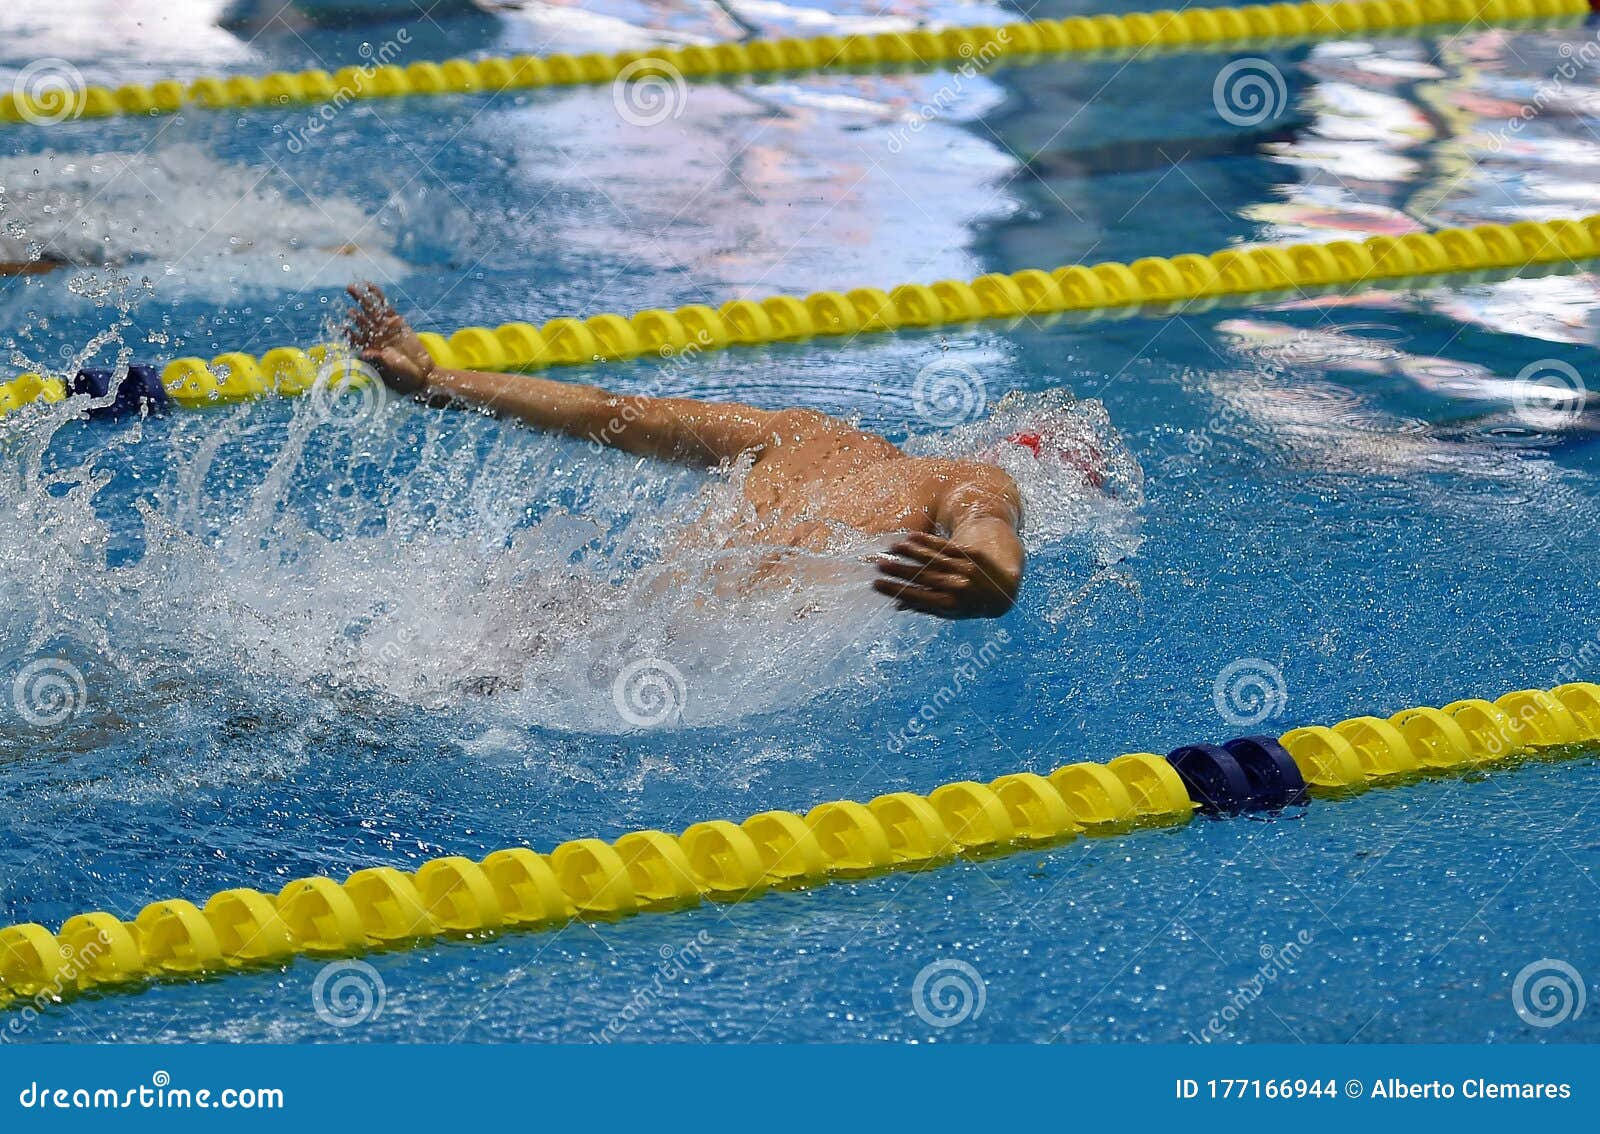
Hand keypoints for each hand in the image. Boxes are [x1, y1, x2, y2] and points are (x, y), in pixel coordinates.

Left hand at [345, 281, 435, 395]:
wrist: (422, 373)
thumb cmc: (404, 375)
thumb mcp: (390, 368)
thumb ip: (378, 359)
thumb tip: (364, 353)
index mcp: (369, 349)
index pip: (354, 338)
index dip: (347, 332)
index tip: (341, 326)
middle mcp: (374, 337)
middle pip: (360, 320)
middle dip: (352, 310)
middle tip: (344, 297)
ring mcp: (385, 328)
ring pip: (370, 311)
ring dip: (361, 299)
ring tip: (350, 287)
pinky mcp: (397, 322)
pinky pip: (385, 307)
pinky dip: (377, 297)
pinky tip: (369, 287)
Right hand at [872, 532, 1019, 618]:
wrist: (1002, 591)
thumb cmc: (969, 604)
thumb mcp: (949, 611)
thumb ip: (924, 607)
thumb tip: (896, 605)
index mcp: (949, 605)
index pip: (916, 596)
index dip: (895, 589)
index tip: (875, 584)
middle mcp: (957, 587)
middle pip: (922, 576)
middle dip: (899, 570)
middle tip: (878, 565)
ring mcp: (965, 569)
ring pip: (933, 558)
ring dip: (911, 552)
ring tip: (891, 547)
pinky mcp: (970, 554)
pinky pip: (945, 546)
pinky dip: (928, 542)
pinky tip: (911, 537)